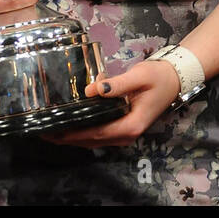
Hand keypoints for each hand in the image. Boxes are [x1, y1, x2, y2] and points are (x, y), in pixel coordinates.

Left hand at [42, 60, 181, 146]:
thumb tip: (90, 91)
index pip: (96, 133)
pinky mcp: (124, 128)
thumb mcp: (138, 77)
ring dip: (73, 137)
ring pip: (94, 140)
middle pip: (92, 141)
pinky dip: (83, 132)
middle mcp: (127, 135)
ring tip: (51, 130)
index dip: (73, 133)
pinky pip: (100, 135)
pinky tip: (70, 125)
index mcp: (130, 125)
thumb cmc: (158, 77)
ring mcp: (126, 134)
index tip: (53, 130)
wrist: (175, 80)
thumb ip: (115, 85)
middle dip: (67, 138)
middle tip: (43, 131)